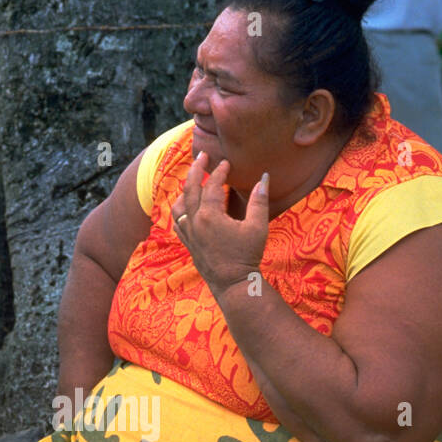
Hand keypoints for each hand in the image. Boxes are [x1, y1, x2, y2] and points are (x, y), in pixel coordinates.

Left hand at [172, 153, 270, 299]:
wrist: (233, 284)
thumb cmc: (247, 255)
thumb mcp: (257, 227)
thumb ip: (259, 200)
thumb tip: (264, 177)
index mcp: (210, 216)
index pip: (212, 186)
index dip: (219, 172)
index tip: (226, 163)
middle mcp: (195, 222)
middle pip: (190, 188)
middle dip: (196, 170)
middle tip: (202, 157)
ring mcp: (189, 234)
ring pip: (179, 204)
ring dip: (185, 189)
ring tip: (192, 180)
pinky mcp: (188, 243)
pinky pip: (177, 221)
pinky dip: (179, 209)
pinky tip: (185, 205)